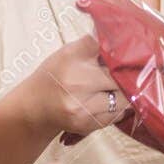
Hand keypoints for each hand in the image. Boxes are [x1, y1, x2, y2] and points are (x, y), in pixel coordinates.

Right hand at [11, 35, 127, 140]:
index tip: (130, 52)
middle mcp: (76, 82)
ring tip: (118, 88)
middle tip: (130, 72)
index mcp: (71, 58)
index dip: (122, 51)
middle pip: (120, 76)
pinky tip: (106, 102)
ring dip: (125, 93)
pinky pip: (116, 114)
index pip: (107, 49)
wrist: (33, 107)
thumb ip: (93, 45)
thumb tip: (122, 39)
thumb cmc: (53, 76)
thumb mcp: (67, 53)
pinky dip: (117, 108)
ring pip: (123, 98)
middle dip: (127, 75)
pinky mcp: (86, 124)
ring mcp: (82, 106)